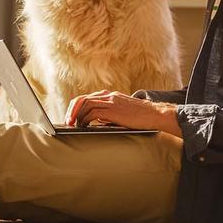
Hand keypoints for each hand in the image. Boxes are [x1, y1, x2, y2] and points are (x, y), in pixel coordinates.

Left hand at [66, 90, 181, 137]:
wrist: (155, 114)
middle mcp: (108, 96)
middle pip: (82, 99)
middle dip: (72, 110)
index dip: (76, 107)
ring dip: (76, 115)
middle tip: (67, 121)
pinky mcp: (113, 109)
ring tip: (73, 125)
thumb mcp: (121, 113)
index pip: (87, 98)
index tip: (71, 117)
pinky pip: (93, 112)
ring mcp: (111, 101)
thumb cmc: (140, 117)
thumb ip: (108, 114)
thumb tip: (94, 122)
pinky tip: (84, 126)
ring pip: (85, 104)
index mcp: (110, 95)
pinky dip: (85, 119)